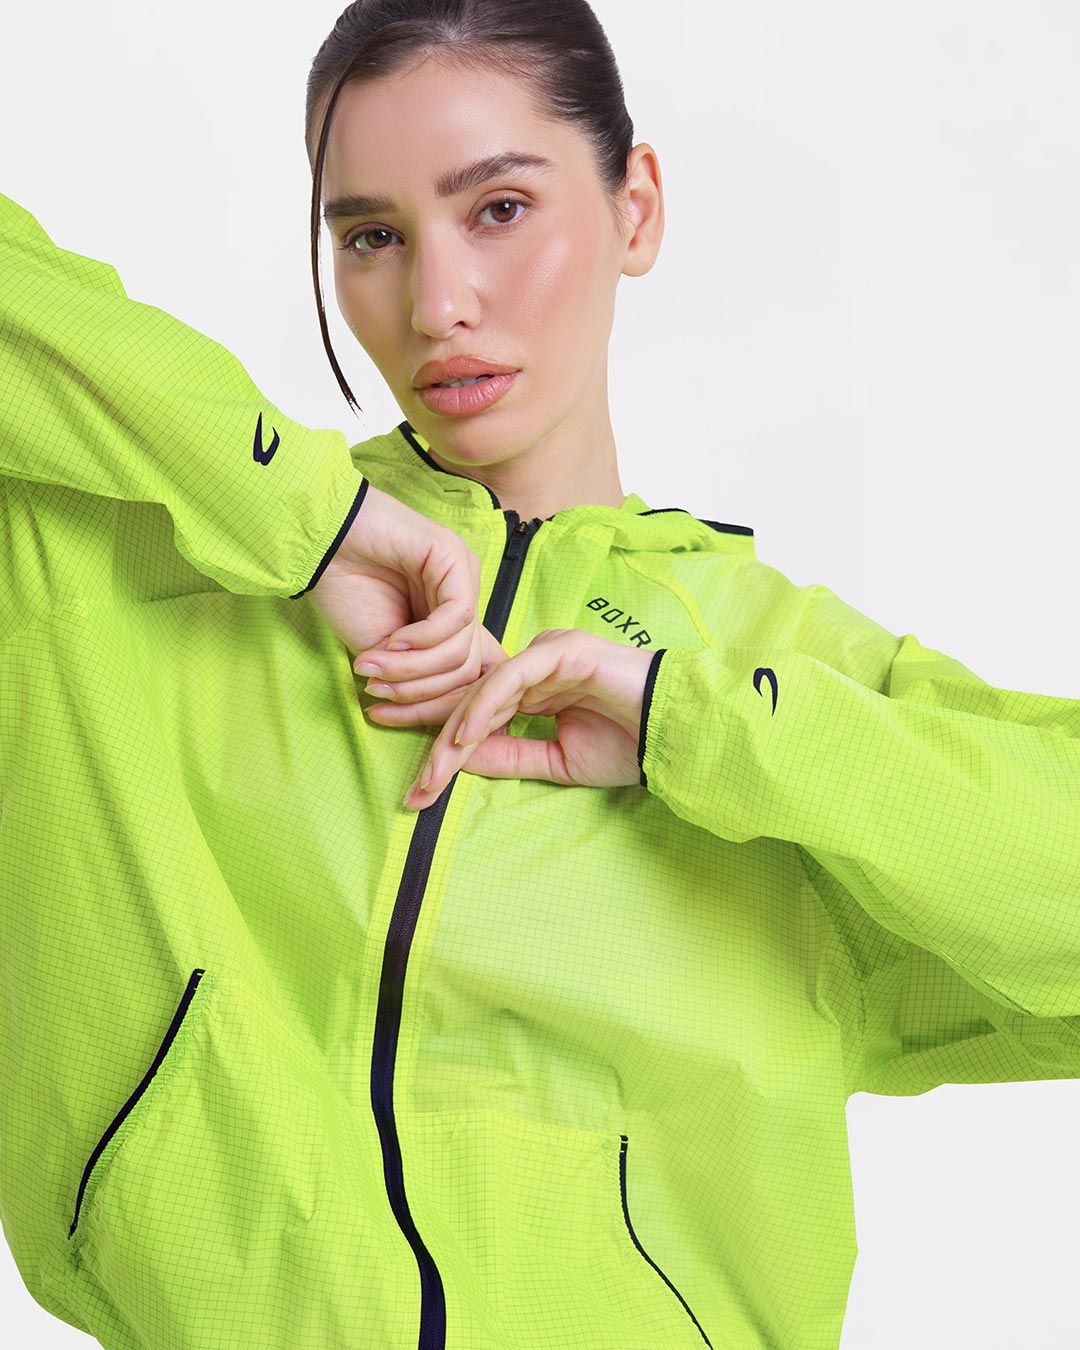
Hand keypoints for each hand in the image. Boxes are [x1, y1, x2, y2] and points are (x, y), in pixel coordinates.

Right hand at [308, 483, 503, 725]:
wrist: (318, 541)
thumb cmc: (344, 590)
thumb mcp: (382, 651)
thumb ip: (411, 675)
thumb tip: (438, 712)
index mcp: (448, 621)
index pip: (466, 678)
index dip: (429, 707)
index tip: (383, 715)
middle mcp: (464, 598)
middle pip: (466, 670)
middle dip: (419, 693)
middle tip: (377, 691)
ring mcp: (465, 576)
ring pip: (461, 650)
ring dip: (413, 668)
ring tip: (374, 667)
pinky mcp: (456, 557)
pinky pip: (457, 616)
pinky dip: (423, 640)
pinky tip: (392, 640)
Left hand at [399, 629, 657, 808]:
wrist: (677, 733)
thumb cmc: (630, 745)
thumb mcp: (557, 760)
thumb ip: (509, 755)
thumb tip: (458, 761)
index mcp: (534, 689)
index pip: (478, 716)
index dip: (444, 749)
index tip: (418, 790)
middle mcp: (534, 666)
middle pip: (471, 702)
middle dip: (435, 742)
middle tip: (411, 786)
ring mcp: (545, 654)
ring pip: (484, 691)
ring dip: (453, 734)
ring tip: (431, 773)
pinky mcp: (560, 650)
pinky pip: (511, 678)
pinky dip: (485, 707)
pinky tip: (464, 737)